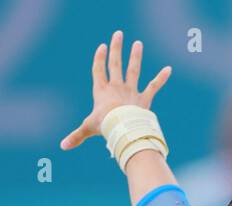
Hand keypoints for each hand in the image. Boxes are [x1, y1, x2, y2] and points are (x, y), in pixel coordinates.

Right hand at [60, 32, 171, 149]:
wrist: (124, 126)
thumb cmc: (105, 126)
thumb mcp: (88, 129)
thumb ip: (76, 136)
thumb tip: (62, 146)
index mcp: (101, 91)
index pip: (98, 71)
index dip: (99, 58)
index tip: (101, 46)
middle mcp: (116, 88)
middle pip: (115, 64)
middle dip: (116, 49)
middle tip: (118, 34)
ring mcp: (131, 92)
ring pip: (133, 70)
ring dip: (136, 56)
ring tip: (138, 44)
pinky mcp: (144, 99)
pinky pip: (154, 86)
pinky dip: (161, 78)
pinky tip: (169, 69)